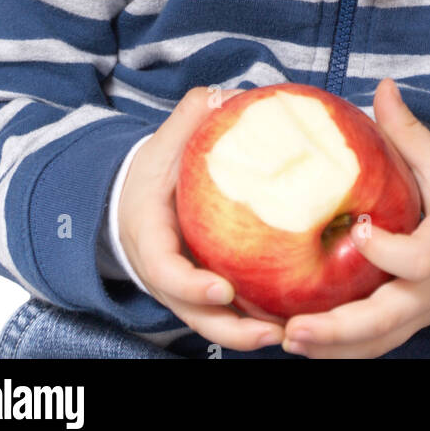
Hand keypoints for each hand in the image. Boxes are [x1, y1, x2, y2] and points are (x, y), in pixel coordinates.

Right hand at [118, 86, 285, 350]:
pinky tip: (296, 315)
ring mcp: (185, 290)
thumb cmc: (151, 174)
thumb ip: (190, 118)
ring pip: (215, 324)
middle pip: (195, 315)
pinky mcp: (205, 293)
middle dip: (232, 330)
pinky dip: (258, 318)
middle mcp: (166, 275)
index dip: (191, 286)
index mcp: (150, 239)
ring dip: (251, 334)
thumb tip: (225, 96)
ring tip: (293, 333)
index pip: (166, 272)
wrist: (133, 202)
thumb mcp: (162, 145)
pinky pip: (231, 313)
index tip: (223, 290)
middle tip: (272, 332)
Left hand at [280, 77, 429, 358]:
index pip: (419, 258)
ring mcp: (422, 312)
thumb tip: (382, 87)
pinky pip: (375, 343)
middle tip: (295, 329)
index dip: (388, 251)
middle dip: (340, 330)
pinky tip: (301, 341)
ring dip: (332, 348)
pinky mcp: (411, 322)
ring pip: (377, 342)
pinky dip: (340, 349)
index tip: (358, 230)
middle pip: (388, 320)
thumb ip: (409, 133)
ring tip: (284, 341)